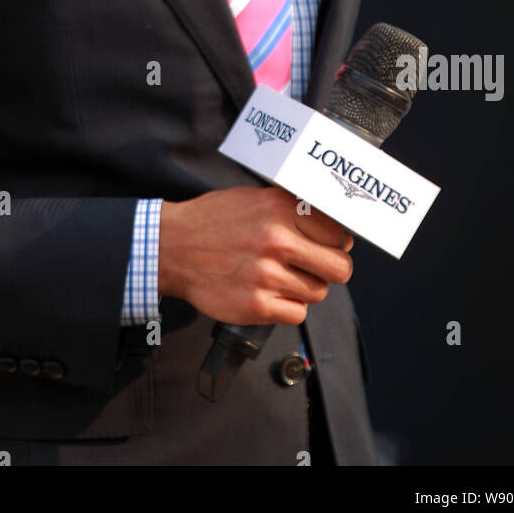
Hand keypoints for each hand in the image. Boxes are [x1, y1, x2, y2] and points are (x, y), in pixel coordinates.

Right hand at [158, 186, 353, 325]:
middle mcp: (277, 240)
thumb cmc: (214, 221)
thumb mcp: (255, 198)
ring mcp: (267, 275)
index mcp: (279, 208)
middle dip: (332, 269)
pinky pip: (297, 313)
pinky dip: (288, 307)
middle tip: (318, 267)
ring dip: (305, 287)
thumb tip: (336, 232)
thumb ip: (293, 211)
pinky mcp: (256, 305)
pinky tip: (271, 293)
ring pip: (318, 292)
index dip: (336, 242)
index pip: (338, 234)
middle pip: (339, 268)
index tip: (329, 246)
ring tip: (282, 277)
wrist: (174, 247)